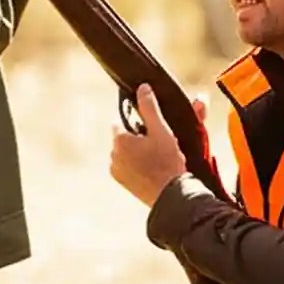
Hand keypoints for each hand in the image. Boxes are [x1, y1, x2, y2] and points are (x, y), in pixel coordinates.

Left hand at [110, 84, 206, 207]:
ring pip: (126, 153)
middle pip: (124, 138)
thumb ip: (150, 107)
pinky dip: (137, 167)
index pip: (122, 122)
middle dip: (138, 139)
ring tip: (157, 159)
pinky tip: (153, 170)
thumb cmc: (166, 162)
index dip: (138, 124)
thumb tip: (143, 88)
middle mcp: (113, 155)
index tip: (152, 130)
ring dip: (137, 153)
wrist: (170, 195)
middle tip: (158, 145)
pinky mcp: (123, 183)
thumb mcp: (161, 130)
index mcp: (119, 139)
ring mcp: (117, 171)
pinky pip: (128, 168)